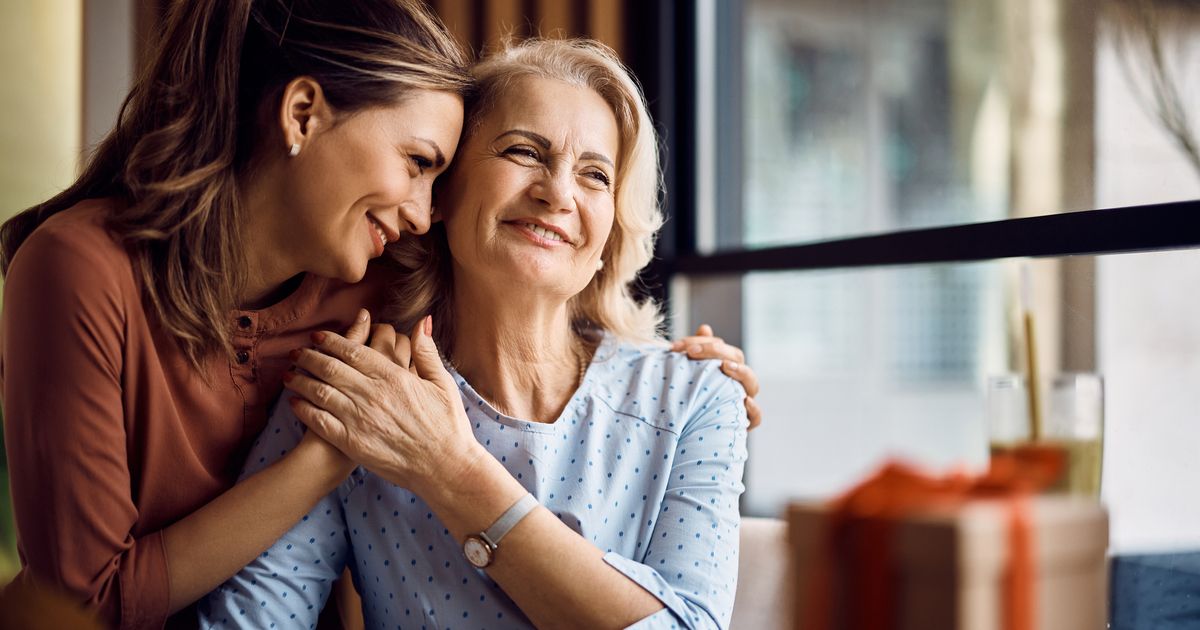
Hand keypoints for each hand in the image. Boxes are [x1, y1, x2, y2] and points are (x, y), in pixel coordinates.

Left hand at [282, 314, 480, 492]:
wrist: (444, 467)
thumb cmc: (448, 425)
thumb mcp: (443, 383)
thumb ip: (427, 351)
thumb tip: (422, 321)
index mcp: (393, 376)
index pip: (353, 351)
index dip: (331, 341)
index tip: (317, 336)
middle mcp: (372, 394)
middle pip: (330, 368)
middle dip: (308, 356)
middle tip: (296, 352)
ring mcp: (360, 419)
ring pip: (320, 392)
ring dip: (300, 380)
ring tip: (289, 375)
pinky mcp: (352, 442)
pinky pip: (320, 421)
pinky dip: (304, 410)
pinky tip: (294, 403)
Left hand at [670, 324, 762, 429]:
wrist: (688, 434)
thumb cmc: (690, 399)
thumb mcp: (689, 375)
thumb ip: (697, 351)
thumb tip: (705, 328)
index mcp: (726, 367)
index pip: (721, 347)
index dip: (701, 343)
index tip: (677, 346)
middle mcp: (737, 382)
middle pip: (737, 358)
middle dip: (715, 351)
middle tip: (691, 352)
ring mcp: (742, 401)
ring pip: (752, 384)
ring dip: (740, 372)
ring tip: (725, 366)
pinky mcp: (743, 423)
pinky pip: (756, 417)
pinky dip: (753, 409)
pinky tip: (744, 401)